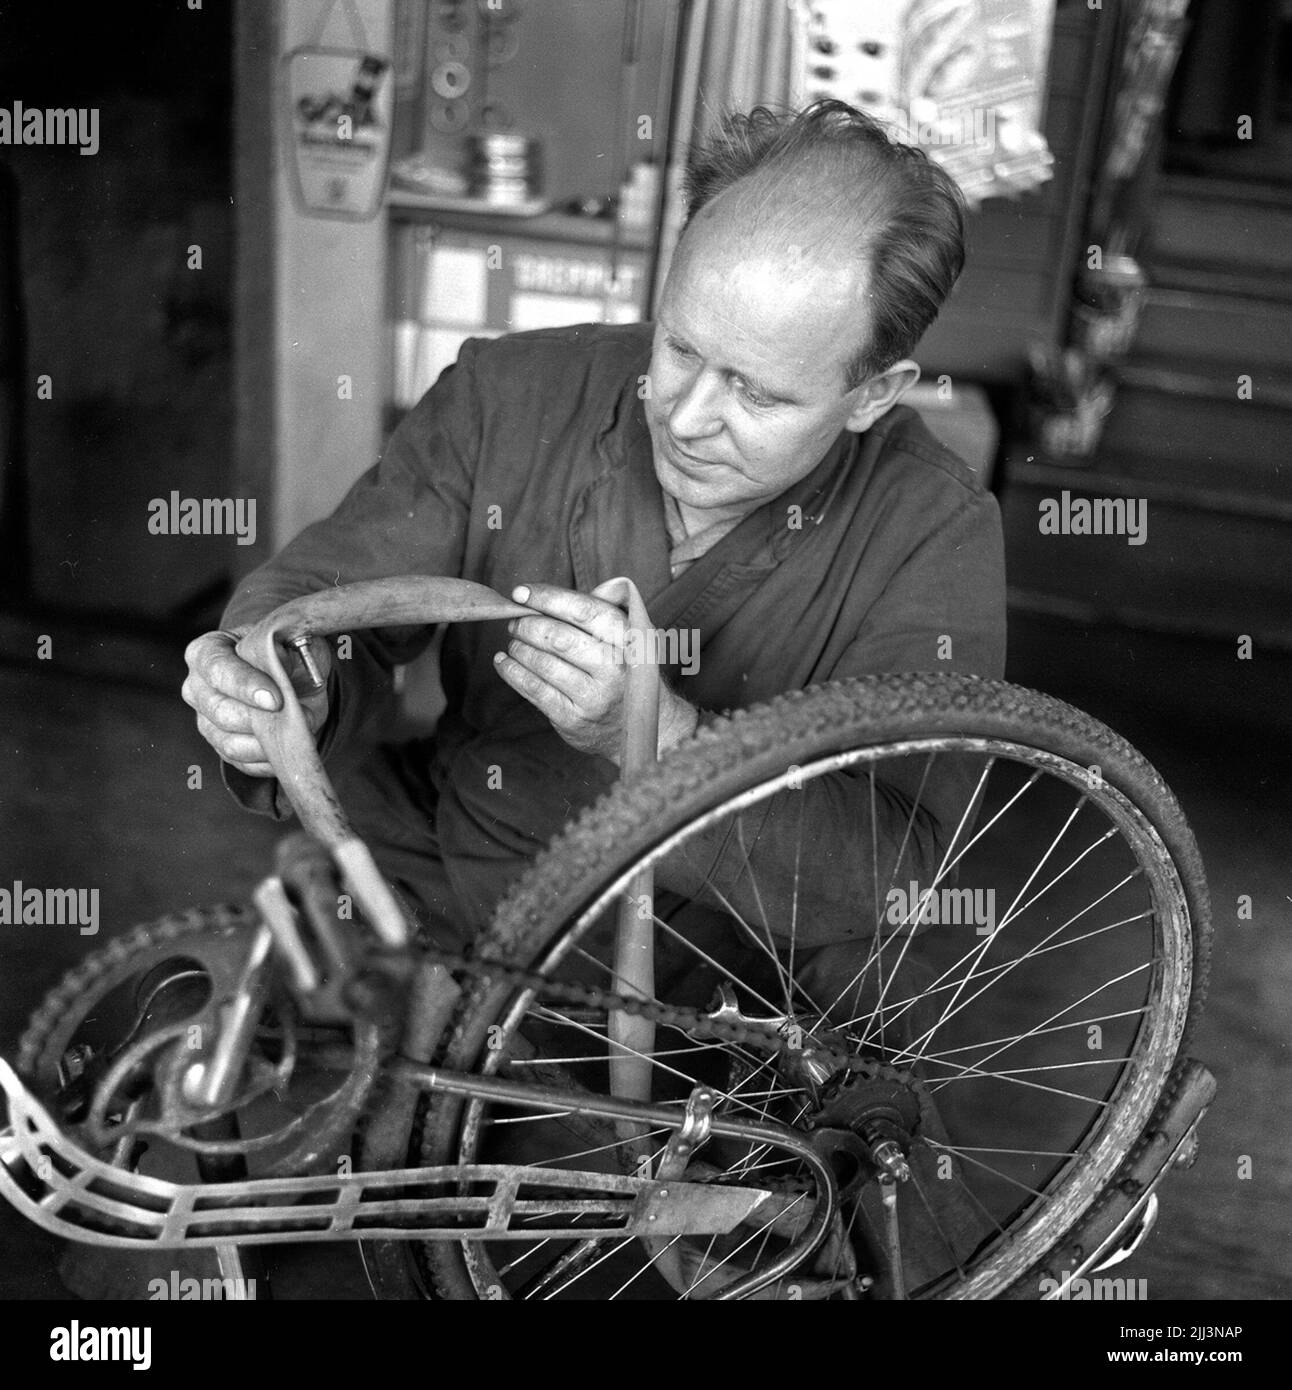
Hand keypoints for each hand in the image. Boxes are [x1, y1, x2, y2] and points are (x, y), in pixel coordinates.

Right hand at [182, 627, 332, 777]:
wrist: (292, 672)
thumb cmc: (287, 651)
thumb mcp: (293, 640)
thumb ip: (287, 651)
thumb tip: (284, 669)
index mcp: (206, 652)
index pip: (218, 669)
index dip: (245, 685)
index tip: (276, 699)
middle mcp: (197, 688)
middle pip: (220, 711)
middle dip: (261, 719)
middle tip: (297, 717)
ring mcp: (206, 721)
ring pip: (230, 743)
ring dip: (269, 742)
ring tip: (299, 730)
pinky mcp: (222, 746)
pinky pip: (242, 763)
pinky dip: (269, 759)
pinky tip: (289, 747)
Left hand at [493, 582, 698, 765]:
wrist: (639, 726)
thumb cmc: (625, 671)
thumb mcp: (629, 637)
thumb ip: (605, 608)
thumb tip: (576, 588)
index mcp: (628, 639)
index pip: (584, 610)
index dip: (548, 598)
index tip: (521, 593)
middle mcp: (615, 667)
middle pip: (558, 637)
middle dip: (527, 625)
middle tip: (515, 622)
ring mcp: (594, 696)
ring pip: (542, 662)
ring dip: (519, 648)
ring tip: (514, 642)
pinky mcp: (573, 718)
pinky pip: (534, 690)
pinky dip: (512, 672)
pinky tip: (504, 662)